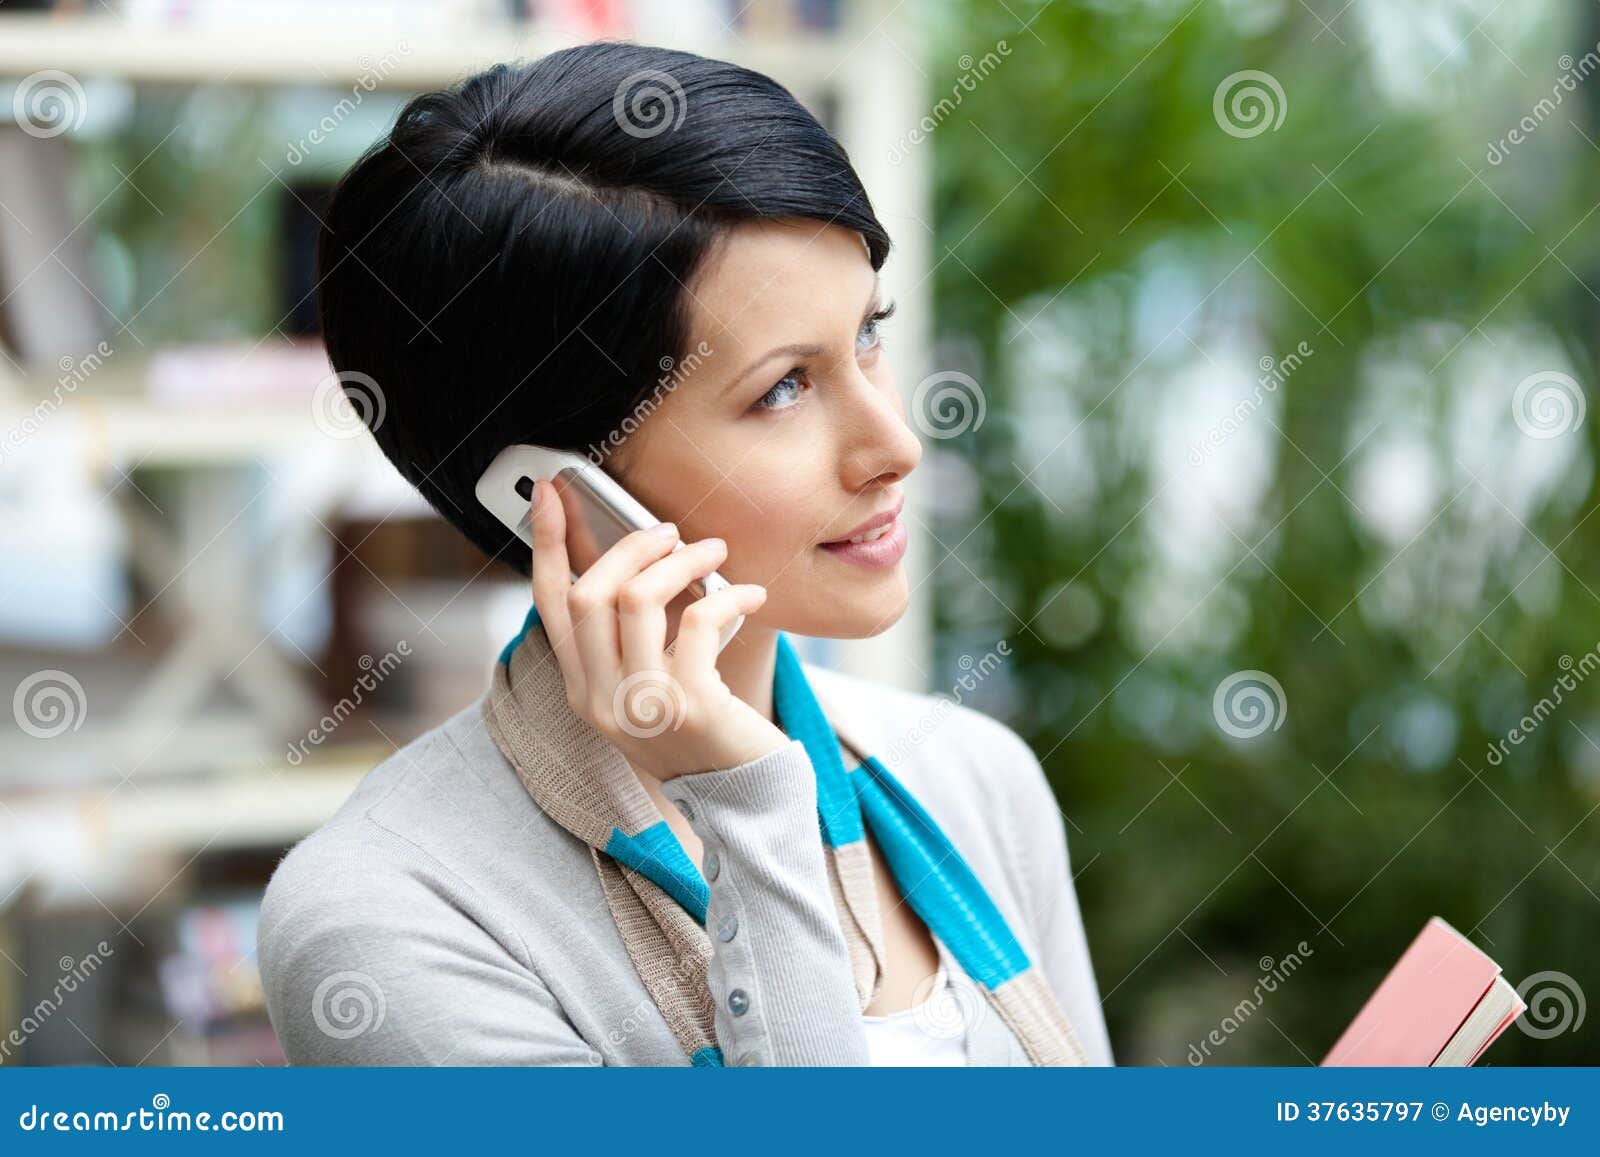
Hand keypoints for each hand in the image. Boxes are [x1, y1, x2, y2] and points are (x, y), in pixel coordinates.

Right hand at [528, 477, 789, 779]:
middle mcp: (602, 700)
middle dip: (630, 546)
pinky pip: (697, 621)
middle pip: (590, 594)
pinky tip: (750, 595)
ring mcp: (643, 705)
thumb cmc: (702, 730)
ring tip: (713, 553)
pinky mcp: (691, 706)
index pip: (551, 605)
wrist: (743, 796)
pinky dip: (727, 595)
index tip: (550, 493)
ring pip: (637, 599)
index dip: (545, 543)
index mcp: (584, 691)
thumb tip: (637, 558)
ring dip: (680, 562)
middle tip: (671, 532)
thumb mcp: (648, 688)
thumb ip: (629, 639)